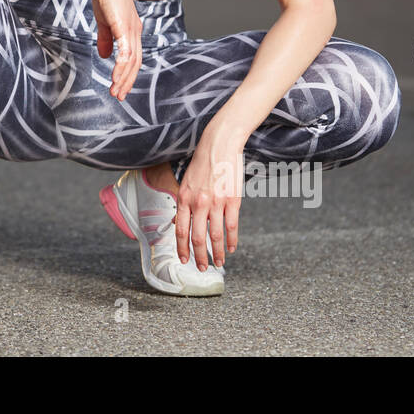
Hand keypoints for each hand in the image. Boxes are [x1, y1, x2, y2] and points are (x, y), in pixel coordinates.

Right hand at [89, 0, 142, 100]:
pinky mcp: (123, 26)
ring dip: (123, 77)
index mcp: (132, 31)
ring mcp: (131, 29)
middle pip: (135, 63)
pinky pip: (125, 50)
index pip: (134, 58)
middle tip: (119, 96)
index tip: (119, 88)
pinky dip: (121, 65)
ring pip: (132, 60)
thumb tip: (105, 56)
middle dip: (127, 81)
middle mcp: (135, 32)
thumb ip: (106, 39)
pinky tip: (115, 76)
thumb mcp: (105, 22)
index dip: (127, 74)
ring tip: (115, 90)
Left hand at [174, 128, 245, 270]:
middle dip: (199, 256)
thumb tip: (181, 224)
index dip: (182, 248)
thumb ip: (184, 203)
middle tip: (202, 268)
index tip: (184, 260)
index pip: (180, 230)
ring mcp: (216, 202)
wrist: (219, 144)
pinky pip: (232, 226)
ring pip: (215, 236)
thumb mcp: (185, 182)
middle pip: (197, 238)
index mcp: (184, 198)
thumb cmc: (202, 163)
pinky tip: (232, 248)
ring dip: (218, 253)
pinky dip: (232, 240)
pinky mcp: (232, 200)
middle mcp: (198, 203)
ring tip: (219, 263)